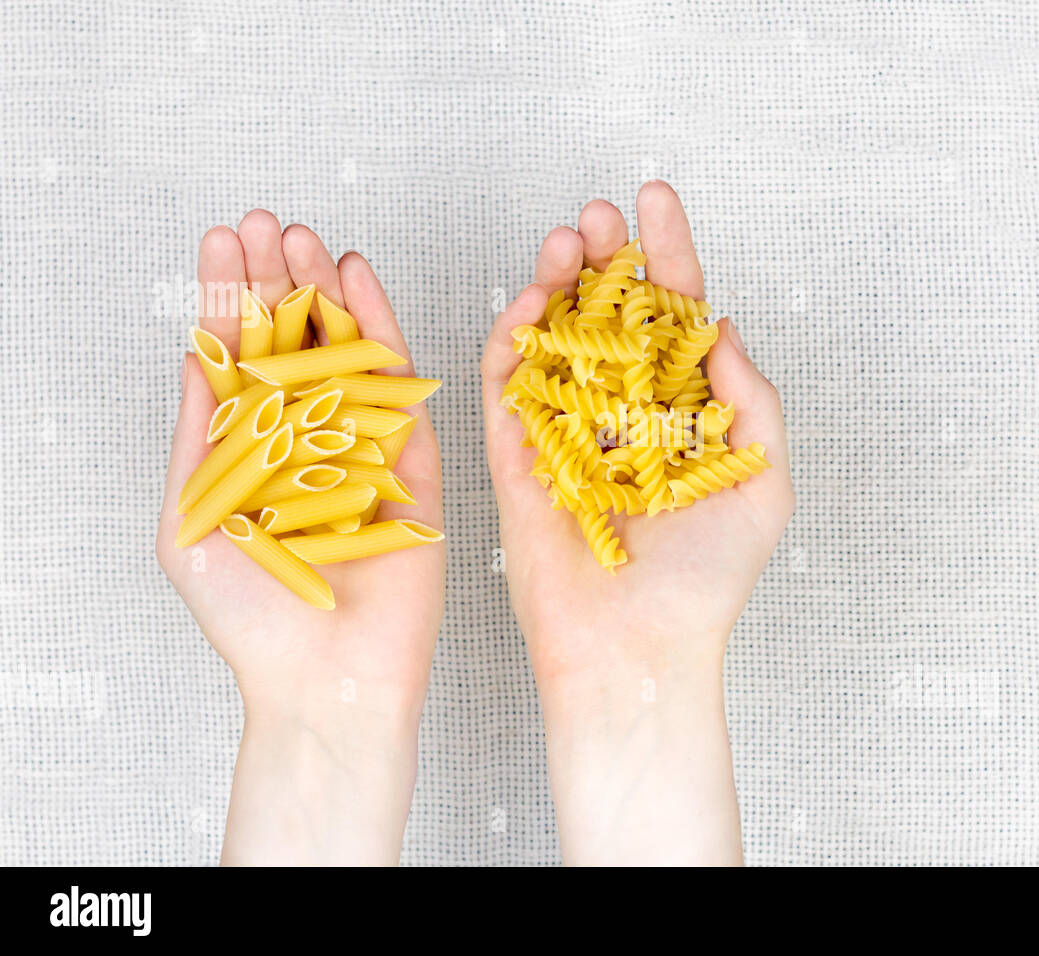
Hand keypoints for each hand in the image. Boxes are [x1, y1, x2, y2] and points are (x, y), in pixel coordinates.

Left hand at [156, 211, 443, 863]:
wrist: (330, 676)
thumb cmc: (252, 618)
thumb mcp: (192, 520)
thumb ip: (199, 436)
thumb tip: (190, 356)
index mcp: (248, 450)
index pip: (235, 357)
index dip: (225, 296)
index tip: (219, 241)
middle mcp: (304, 437)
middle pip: (290, 340)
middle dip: (274, 278)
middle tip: (263, 222)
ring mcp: (360, 442)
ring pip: (343, 348)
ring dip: (322, 288)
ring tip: (303, 236)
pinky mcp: (412, 456)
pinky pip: (397, 380)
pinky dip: (380, 325)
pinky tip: (359, 277)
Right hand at [480, 182, 793, 863]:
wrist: (642, 650)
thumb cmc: (708, 582)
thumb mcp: (762, 481)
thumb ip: (753, 399)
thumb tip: (722, 328)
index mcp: (679, 415)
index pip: (671, 320)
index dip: (665, 256)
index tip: (655, 200)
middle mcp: (621, 415)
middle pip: (606, 318)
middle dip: (602, 260)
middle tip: (596, 216)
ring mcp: (566, 433)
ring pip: (553, 340)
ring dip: (553, 284)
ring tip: (563, 239)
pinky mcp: (517, 458)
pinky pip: (507, 387)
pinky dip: (513, 340)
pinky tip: (530, 301)